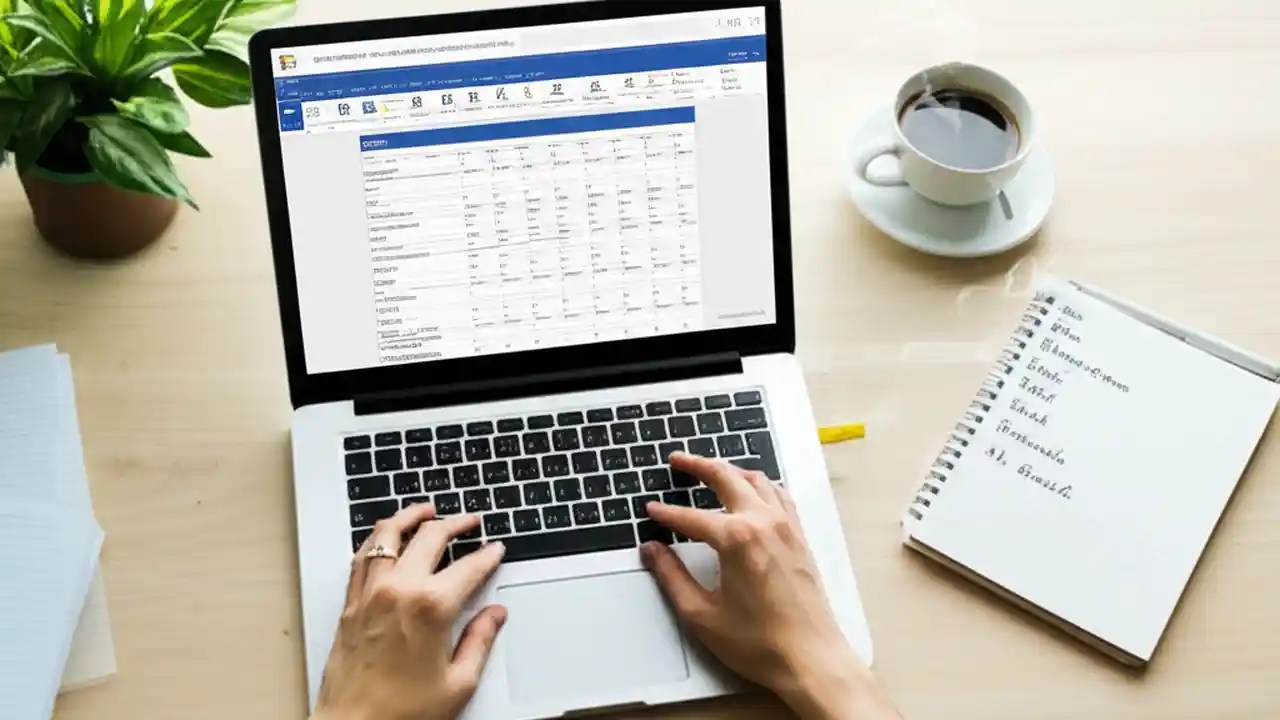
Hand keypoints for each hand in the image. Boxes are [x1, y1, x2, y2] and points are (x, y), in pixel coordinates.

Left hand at [312, 504, 506, 719]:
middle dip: (455, 524)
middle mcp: (398, 590)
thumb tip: (494, 616)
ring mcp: (370, 593)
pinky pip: (362, 556)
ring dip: (410, 516)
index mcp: (432, 607)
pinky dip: (376, 539)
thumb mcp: (458, 682)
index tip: (495, 550)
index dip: (487, 554)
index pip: (469, 567)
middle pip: (429, 537)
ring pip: (388, 535)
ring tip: (425, 510)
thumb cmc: (401, 712)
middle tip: (469, 521)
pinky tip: (385, 536)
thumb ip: (480, 640)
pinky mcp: (350, 603)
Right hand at [640, 453, 898, 719]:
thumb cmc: (759, 642)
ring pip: (756, 480)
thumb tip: (652, 551)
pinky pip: (780, 495)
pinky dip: (760, 484)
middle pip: (727, 478)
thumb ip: (672, 577)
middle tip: (677, 459)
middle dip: (699, 466)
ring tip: (711, 469)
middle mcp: (763, 523)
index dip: (667, 514)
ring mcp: (786, 527)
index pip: (691, 518)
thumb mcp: (701, 614)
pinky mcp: (800, 537)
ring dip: (730, 470)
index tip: (651, 510)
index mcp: (736, 539)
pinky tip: (753, 489)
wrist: (811, 658)